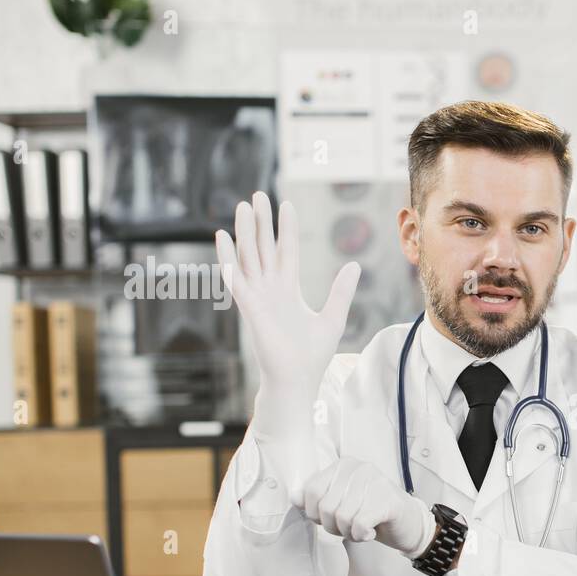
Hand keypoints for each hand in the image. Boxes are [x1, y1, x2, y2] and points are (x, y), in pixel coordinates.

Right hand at [216, 192, 359, 396]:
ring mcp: (258, 297)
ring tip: (243, 207)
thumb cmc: (312, 355)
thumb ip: (341, 291)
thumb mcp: (333, 317)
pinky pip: (237, 279)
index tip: (286, 205)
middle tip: (257, 195)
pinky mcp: (249, 308)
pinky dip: (229, 259)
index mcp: (288, 290)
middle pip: (263, 247)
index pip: (286, 251)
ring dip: (245, 232)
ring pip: (249, 257)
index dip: (286, 229)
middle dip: (261, 222)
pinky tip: (222, 238)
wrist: (297, 380)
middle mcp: (270, 289)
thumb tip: (354, 266)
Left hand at [296, 457, 434, 556]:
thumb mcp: (340, 501)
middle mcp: (359, 468)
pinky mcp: (388, 501)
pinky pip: (359, 524)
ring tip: (361, 528)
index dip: (315, 513)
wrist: (408, 523)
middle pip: (325, 507)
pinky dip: (361, 535)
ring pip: (342, 518)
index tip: (330, 518)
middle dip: (333, 526)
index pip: (311, 491)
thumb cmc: (371, 512)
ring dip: (349, 532)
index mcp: (343, 465)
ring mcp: (375, 482)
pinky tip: (370, 531)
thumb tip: (294, 497)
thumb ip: (317, 497)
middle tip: (349, 526)